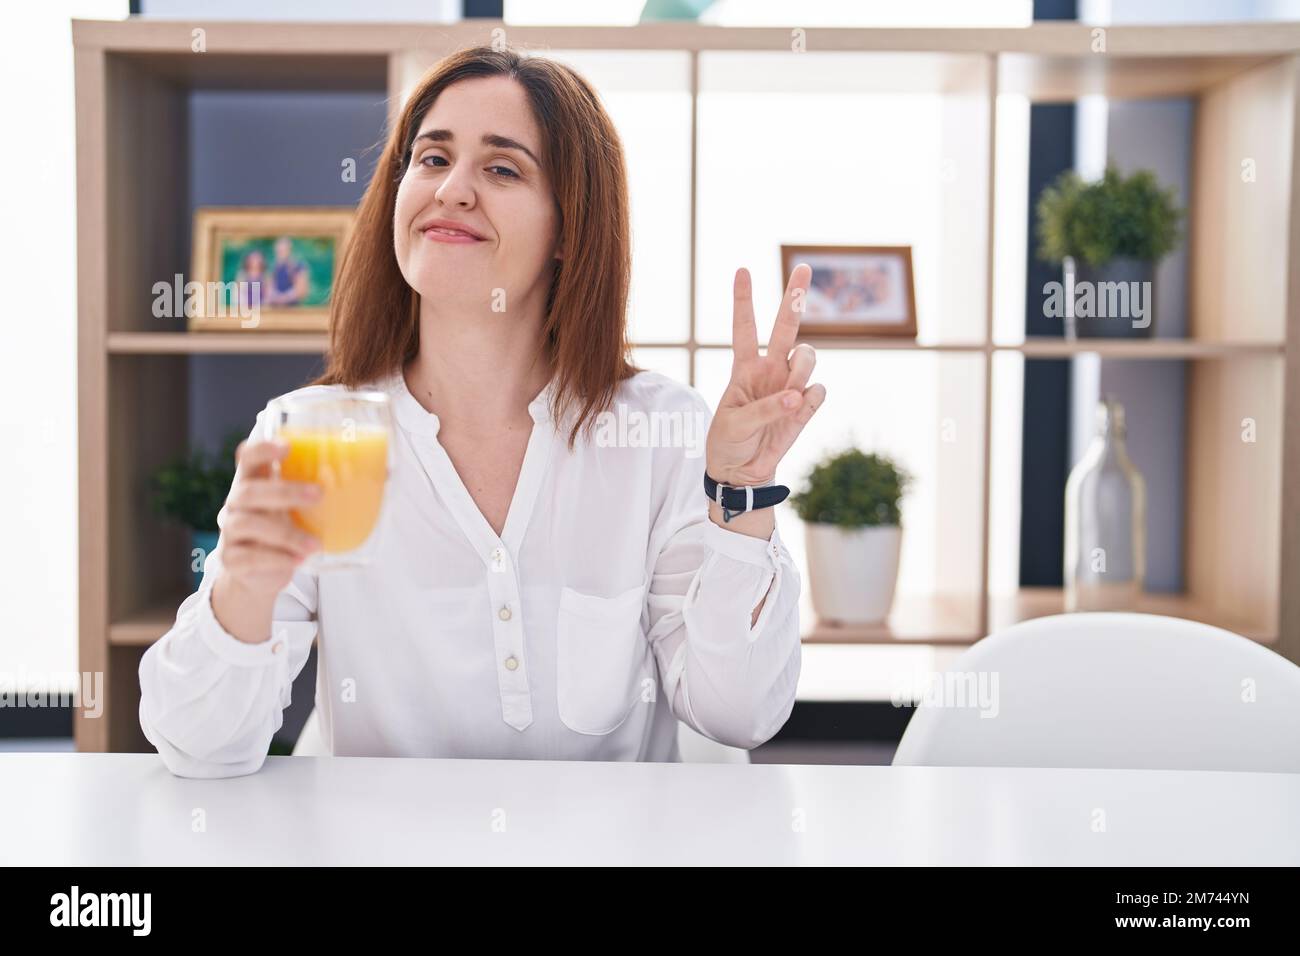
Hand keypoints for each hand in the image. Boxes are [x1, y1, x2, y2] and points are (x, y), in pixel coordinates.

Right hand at [214, 439, 322, 599]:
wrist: (260, 574)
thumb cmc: (284, 529)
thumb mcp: (302, 508)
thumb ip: (330, 490)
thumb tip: (383, 474)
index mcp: (254, 483)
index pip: (248, 458)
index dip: (262, 449)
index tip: (287, 446)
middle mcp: (236, 503)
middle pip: (249, 491)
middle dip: (285, 491)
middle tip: (318, 494)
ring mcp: (230, 531)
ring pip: (248, 524)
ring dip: (286, 534)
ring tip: (316, 544)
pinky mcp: (231, 559)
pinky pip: (248, 557)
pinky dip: (276, 559)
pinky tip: (298, 561)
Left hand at [705, 264, 825, 485]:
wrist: (742, 471)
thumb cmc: (729, 441)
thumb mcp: (734, 424)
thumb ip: (764, 408)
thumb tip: (796, 397)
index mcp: (744, 367)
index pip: (744, 327)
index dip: (743, 300)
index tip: (742, 270)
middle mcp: (770, 369)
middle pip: (786, 325)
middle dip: (794, 296)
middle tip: (801, 267)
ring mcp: (790, 385)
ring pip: (808, 357)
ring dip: (801, 370)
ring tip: (789, 395)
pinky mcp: (806, 406)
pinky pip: (818, 391)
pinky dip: (809, 399)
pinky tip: (798, 411)